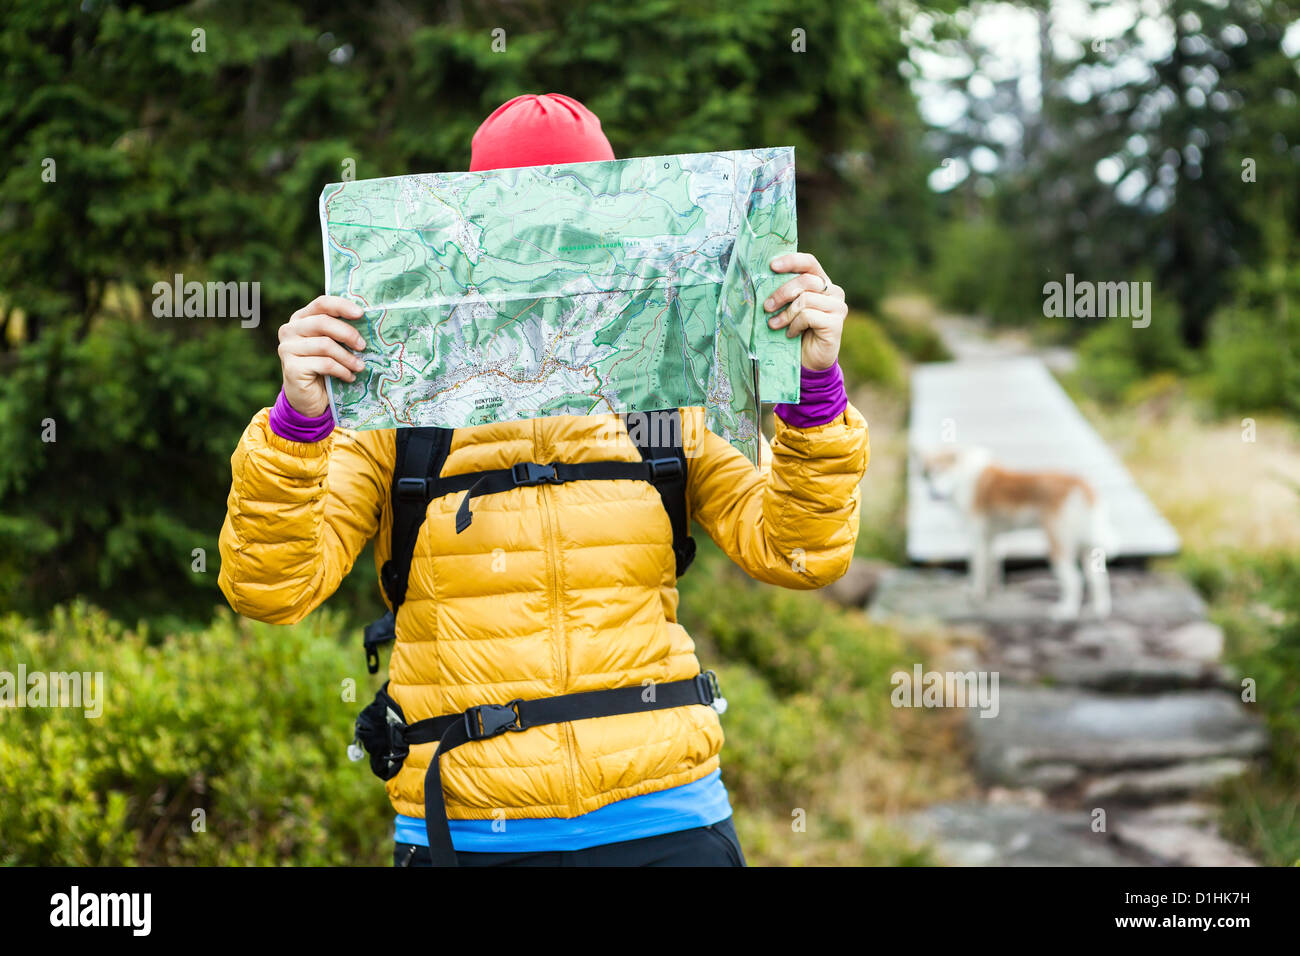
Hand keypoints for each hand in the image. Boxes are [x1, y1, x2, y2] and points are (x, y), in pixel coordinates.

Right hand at [277, 295, 366, 417]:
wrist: (309, 398)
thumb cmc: (324, 368)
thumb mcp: (332, 345)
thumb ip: (340, 332)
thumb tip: (368, 322)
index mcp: (301, 318)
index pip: (321, 304)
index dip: (342, 306)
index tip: (361, 314)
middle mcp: (290, 330)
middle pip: (323, 322)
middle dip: (348, 334)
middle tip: (363, 346)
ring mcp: (287, 348)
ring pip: (325, 345)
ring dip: (347, 357)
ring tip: (360, 367)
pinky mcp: (292, 367)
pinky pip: (324, 364)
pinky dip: (342, 370)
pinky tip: (349, 377)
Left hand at [763, 253, 846, 371]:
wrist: (808, 360)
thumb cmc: (795, 331)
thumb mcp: (788, 307)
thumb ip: (785, 293)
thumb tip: (762, 278)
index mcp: (822, 282)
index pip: (809, 262)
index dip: (791, 261)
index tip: (772, 266)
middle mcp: (834, 291)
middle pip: (805, 280)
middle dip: (781, 293)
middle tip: (766, 306)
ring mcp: (837, 307)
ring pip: (805, 299)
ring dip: (785, 313)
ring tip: (774, 324)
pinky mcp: (836, 323)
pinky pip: (808, 316)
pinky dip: (794, 325)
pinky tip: (790, 334)